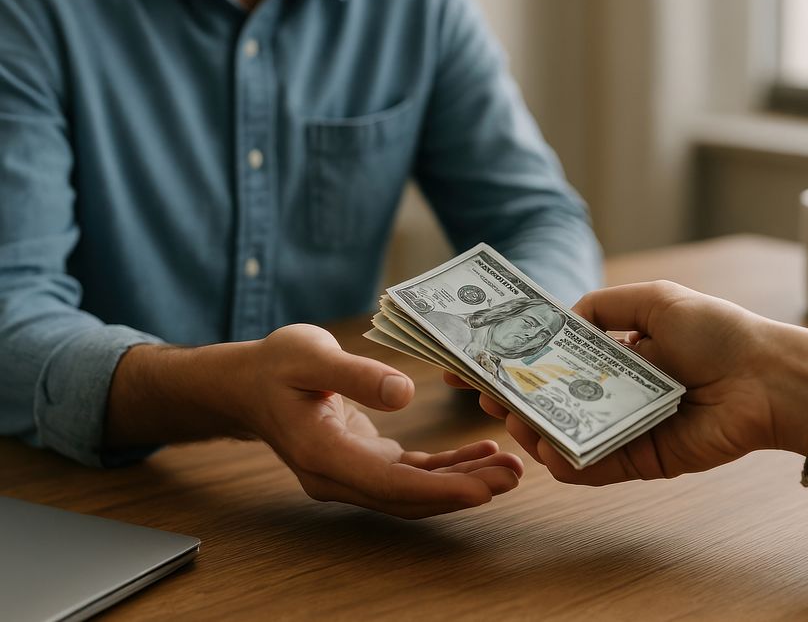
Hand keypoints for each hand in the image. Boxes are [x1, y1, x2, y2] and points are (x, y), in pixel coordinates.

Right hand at [107, 324, 522, 518]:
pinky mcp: (362, 462)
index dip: (442, 489)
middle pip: (410, 497)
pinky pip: (409, 473)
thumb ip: (355, 375)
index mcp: (324, 455)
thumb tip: (404, 392)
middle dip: (464, 489)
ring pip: (414, 490)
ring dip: (461, 481)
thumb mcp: (310, 356)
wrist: (248, 383)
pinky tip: (478, 454)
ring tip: (507, 468)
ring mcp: (349, 474)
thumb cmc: (276, 365)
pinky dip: (444, 467)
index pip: (392, 485)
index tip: (485, 488)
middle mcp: (338, 476)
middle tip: (514, 476)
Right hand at [472, 282, 807, 485]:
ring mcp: (624, 429)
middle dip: (510, 396)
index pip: (551, 359)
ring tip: (513, 418)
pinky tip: (548, 451)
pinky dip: (566, 462)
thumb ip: (602, 308)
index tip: (472, 358)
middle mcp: (614, 392)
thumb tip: (559, 321)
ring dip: (531, 429)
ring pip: (563, 436)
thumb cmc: (718, 333)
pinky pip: (593, 467)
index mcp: (615, 354)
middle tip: (479, 392)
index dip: (513, 359)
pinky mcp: (640, 461)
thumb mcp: (654, 300)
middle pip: (549, 400)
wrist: (767, 380)